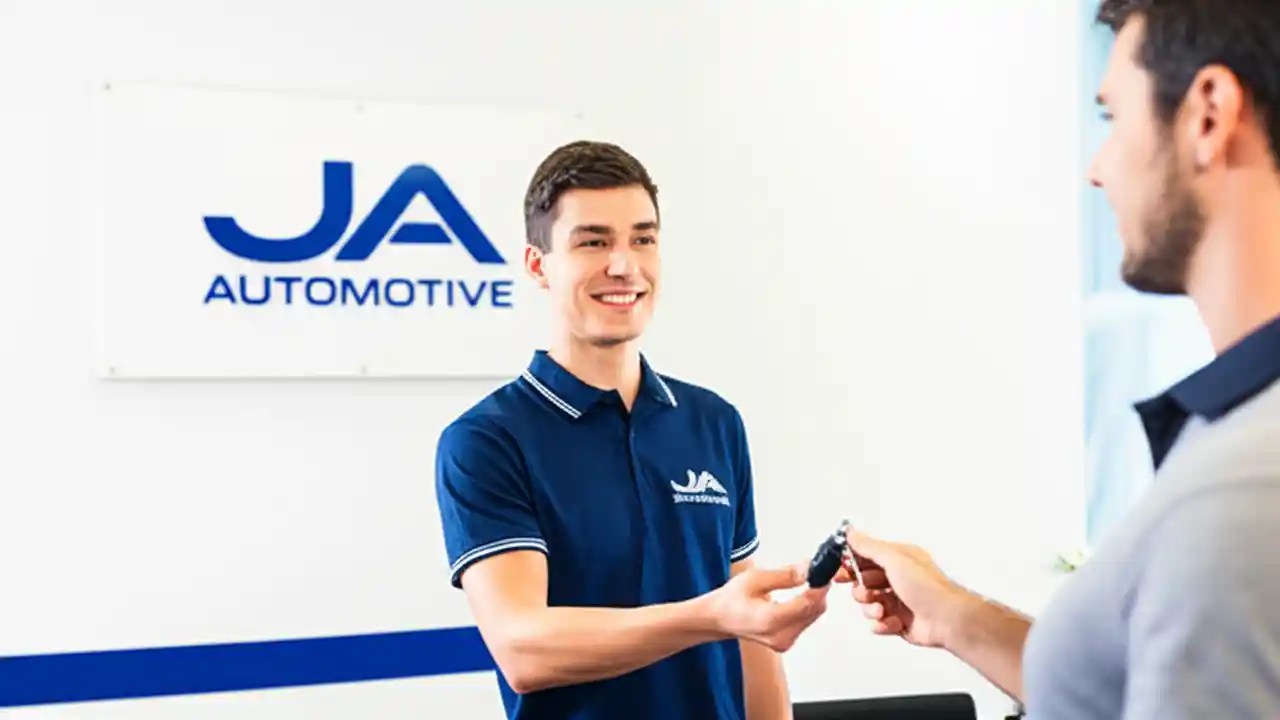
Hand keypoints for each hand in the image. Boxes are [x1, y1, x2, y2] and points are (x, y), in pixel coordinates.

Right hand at [709, 563, 829, 651]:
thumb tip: (808, 569)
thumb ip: (785, 575)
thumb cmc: (732, 598)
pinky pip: (805, 623)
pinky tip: (797, 598)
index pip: (806, 604)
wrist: (720, 619)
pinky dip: (806, 609)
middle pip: (813, 611)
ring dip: (813, 599)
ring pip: (812, 617)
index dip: (819, 587)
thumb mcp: (755, 578)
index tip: (824, 572)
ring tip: (804, 583)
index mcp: (769, 620)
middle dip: (817, 591)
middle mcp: (779, 636)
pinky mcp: (786, 644)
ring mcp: (783, 643)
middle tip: (814, 573)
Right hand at [841, 528, 972, 648]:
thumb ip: (869, 546)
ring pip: (868, 605)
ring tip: (882, 610)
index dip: (851, 563)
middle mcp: (897, 579)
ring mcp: (898, 601)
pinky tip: (893, 621)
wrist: (947, 621)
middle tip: (868, 592)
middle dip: (862, 590)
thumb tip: (851, 533)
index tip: (842, 571)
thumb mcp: (894, 559)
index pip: (866, 557)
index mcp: (898, 559)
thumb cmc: (929, 588)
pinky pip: (877, 624)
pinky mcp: (898, 621)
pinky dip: (882, 624)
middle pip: (862, 583)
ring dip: (872, 609)